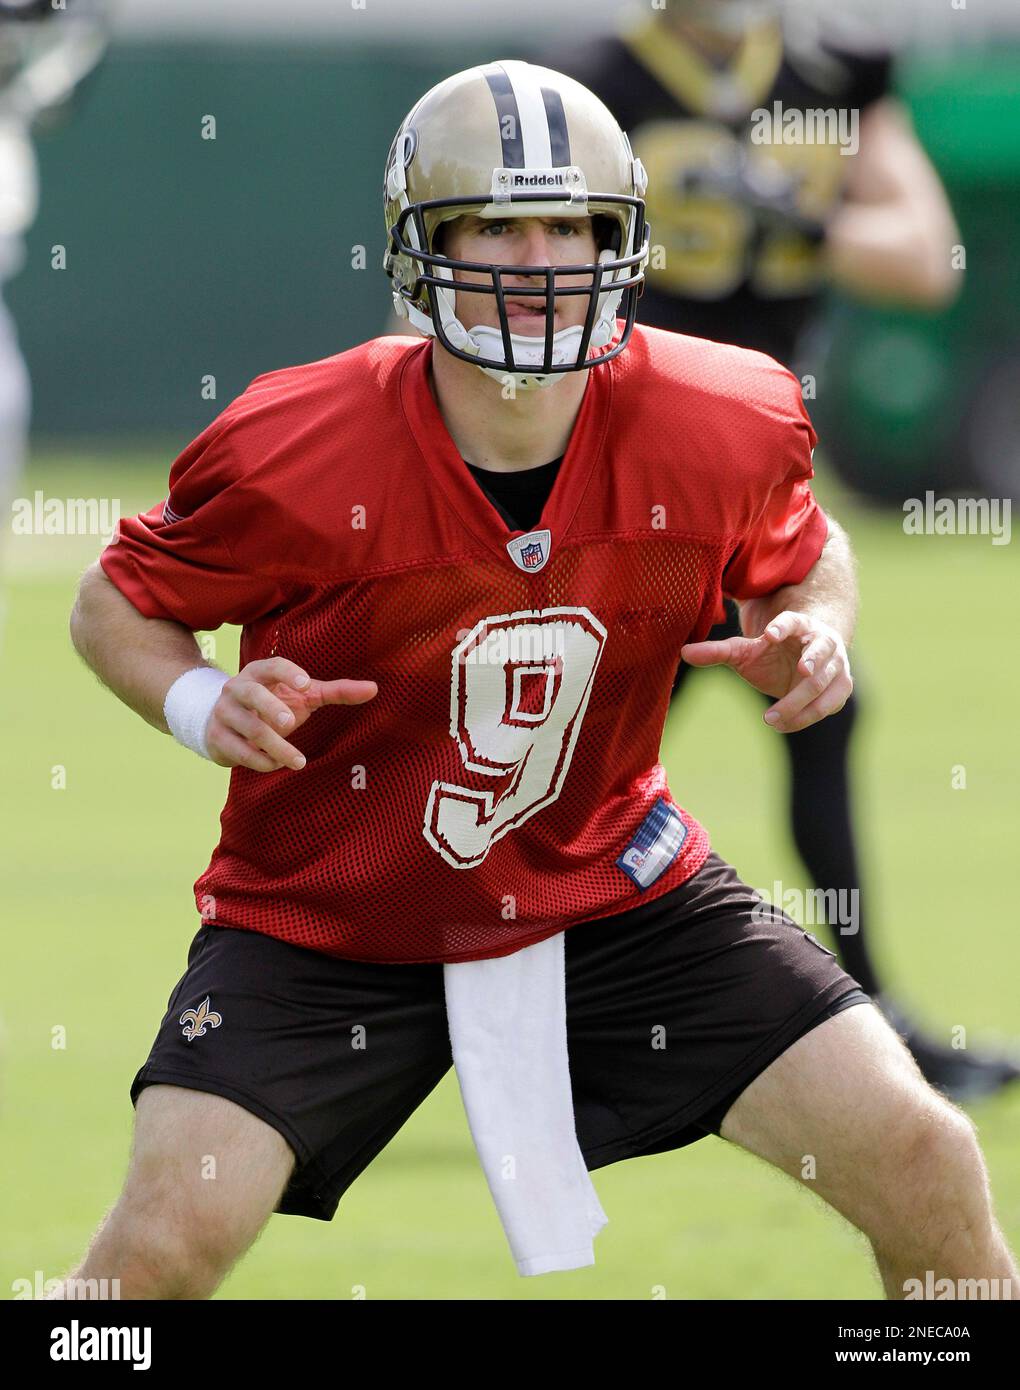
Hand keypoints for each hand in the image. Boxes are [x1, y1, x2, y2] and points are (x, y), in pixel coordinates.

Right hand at [205, 657, 377, 771]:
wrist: (222, 722)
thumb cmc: (272, 704)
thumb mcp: (303, 696)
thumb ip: (337, 691)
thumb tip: (374, 689)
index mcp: (259, 673)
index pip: (272, 666)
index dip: (289, 673)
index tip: (308, 685)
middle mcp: (237, 688)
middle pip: (251, 693)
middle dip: (270, 707)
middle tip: (290, 722)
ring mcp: (224, 713)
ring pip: (247, 726)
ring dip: (273, 745)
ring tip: (298, 761)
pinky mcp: (216, 737)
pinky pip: (237, 749)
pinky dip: (258, 760)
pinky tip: (276, 765)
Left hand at [680, 610, 852, 732]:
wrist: (801, 660)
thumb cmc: (770, 653)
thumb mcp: (743, 652)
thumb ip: (717, 652)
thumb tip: (683, 652)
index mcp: (798, 625)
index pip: (793, 621)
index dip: (783, 626)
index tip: (768, 634)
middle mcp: (822, 641)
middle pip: (820, 653)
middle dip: (810, 665)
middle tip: (800, 672)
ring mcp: (837, 664)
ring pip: (826, 683)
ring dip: (802, 702)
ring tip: (771, 719)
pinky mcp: (841, 686)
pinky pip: (831, 703)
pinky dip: (809, 716)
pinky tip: (784, 726)